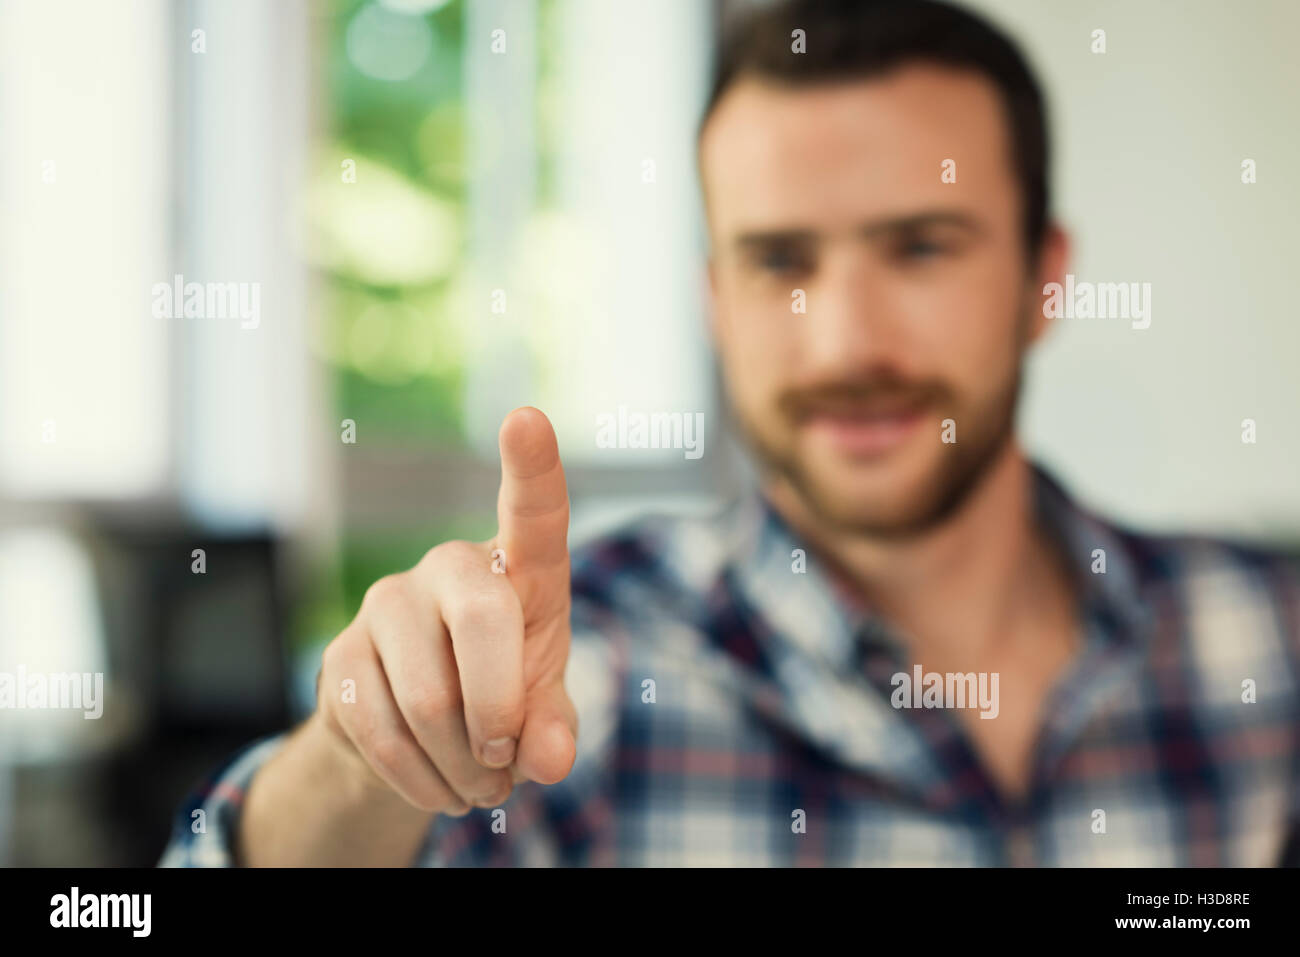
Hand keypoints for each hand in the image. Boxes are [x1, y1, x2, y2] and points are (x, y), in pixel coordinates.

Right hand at [315, 407, 576, 813]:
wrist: (424, 730)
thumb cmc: (503, 690)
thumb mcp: (543, 706)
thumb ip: (555, 726)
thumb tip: (546, 756)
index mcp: (520, 567)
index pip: (533, 511)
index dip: (531, 467)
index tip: (526, 419)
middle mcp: (451, 567)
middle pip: (482, 624)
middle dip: (501, 714)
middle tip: (507, 762)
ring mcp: (388, 604)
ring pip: (430, 700)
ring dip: (465, 766)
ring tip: (481, 781)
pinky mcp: (340, 655)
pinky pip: (382, 732)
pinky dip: (422, 782)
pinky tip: (441, 788)